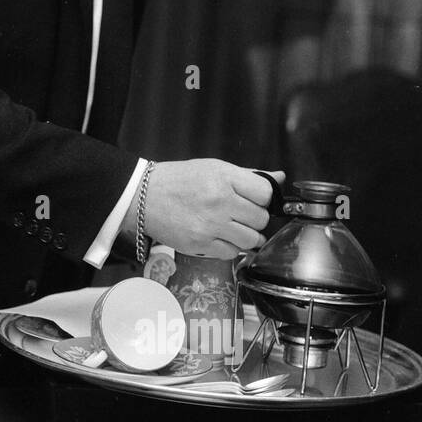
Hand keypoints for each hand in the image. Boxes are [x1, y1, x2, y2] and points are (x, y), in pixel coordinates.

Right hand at [143, 160, 284, 259]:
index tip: (253, 199)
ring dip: (246, 236)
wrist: (142, 197)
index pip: (265, 193)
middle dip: (254, 218)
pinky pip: (232, 253)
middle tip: (239, 214)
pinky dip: (230, 247)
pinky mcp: (200, 244)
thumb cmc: (177, 180)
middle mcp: (219, 202)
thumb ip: (247, 175)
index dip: (262, 198)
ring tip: (232, 228)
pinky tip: (219, 237)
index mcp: (224, 178)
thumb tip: (279, 177)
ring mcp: (210, 225)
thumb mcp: (212, 168)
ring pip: (251, 239)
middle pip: (261, 219)